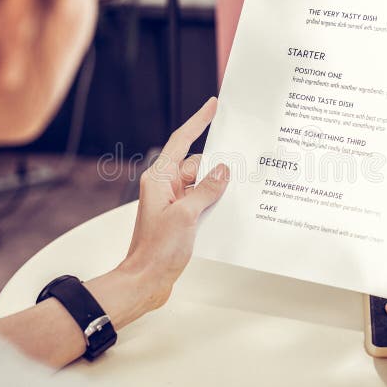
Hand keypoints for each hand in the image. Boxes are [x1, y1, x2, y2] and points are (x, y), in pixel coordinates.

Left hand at [117, 97, 228, 310]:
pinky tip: (227, 210)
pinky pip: (202, 201)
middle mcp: (165, 187)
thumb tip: (223, 171)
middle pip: (197, 164)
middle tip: (240, 166)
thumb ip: (206, 190)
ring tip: (234, 196)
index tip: (212, 105)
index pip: (181, 141)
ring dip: (217, 189)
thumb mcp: (186, 215)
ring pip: (202, 184)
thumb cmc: (157, 250)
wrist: (146, 281)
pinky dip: (214, 203)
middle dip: (216, 167)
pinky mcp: (180, 218)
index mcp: (159, 178)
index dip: (197, 121)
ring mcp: (173, 203)